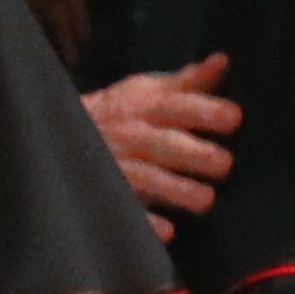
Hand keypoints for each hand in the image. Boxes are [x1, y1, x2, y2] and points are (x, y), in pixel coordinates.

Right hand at [88, 54, 239, 225]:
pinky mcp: (107, 196)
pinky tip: (168, 232)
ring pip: (146, 179)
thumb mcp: (147, 91)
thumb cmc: (119, 112)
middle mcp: (131, 136)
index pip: (177, 106)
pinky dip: (144, 223)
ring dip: (175, 189)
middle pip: (163, 144)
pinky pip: (125, 211)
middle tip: (225, 164)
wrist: (59, 136)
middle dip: (193, 153)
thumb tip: (222, 61)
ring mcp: (117, 167)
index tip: (235, 117)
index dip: (204, 111)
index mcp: (143, 107)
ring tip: (206, 200)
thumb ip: (188, 82)